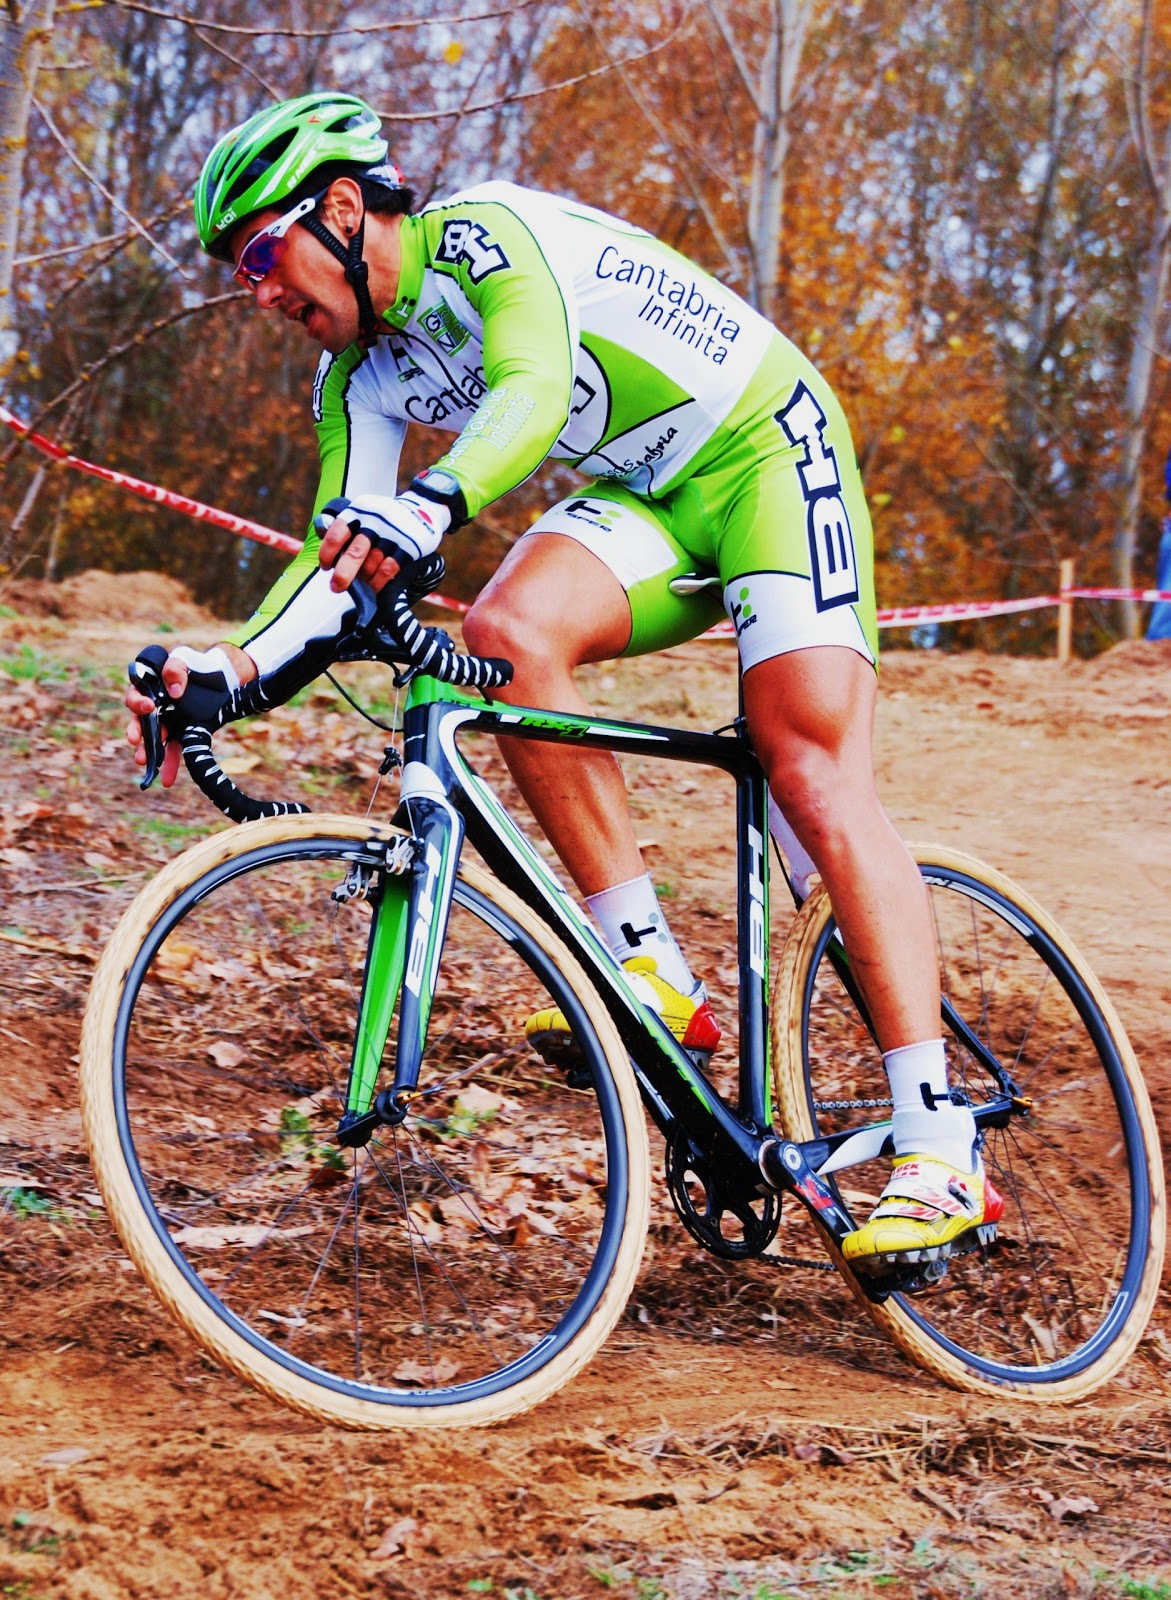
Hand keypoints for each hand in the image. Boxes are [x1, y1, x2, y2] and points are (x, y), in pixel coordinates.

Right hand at [124, 644, 254, 786]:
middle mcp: (155, 706)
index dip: (137, 702)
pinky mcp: (181, 733)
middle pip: (140, 721)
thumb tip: (174, 692)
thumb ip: (175, 668)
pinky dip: (169, 765)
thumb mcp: (184, 659)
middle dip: (137, 731)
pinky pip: (172, 750)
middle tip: (136, 740)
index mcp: (150, 687)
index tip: (148, 707)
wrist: (222, 678)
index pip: (135, 695)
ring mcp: (167, 721)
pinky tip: (166, 779)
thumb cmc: (197, 665)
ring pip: (153, 739)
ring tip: (144, 762)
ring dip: (148, 752)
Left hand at [315, 492, 448, 594]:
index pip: (337, 533)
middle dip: (342, 575)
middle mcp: (375, 521)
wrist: (424, 509)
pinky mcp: (408, 548)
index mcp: (359, 511)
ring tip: (361, 583)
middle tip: (336, 587)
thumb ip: (347, 526)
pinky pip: (387, 570)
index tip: (326, 567)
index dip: (327, 553)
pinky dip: (378, 582)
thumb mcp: (365, 512)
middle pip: (354, 553)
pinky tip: (373, 587)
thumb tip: (324, 543)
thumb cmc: (385, 518)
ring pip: (371, 565)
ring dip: (363, 579)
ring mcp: (393, 535)